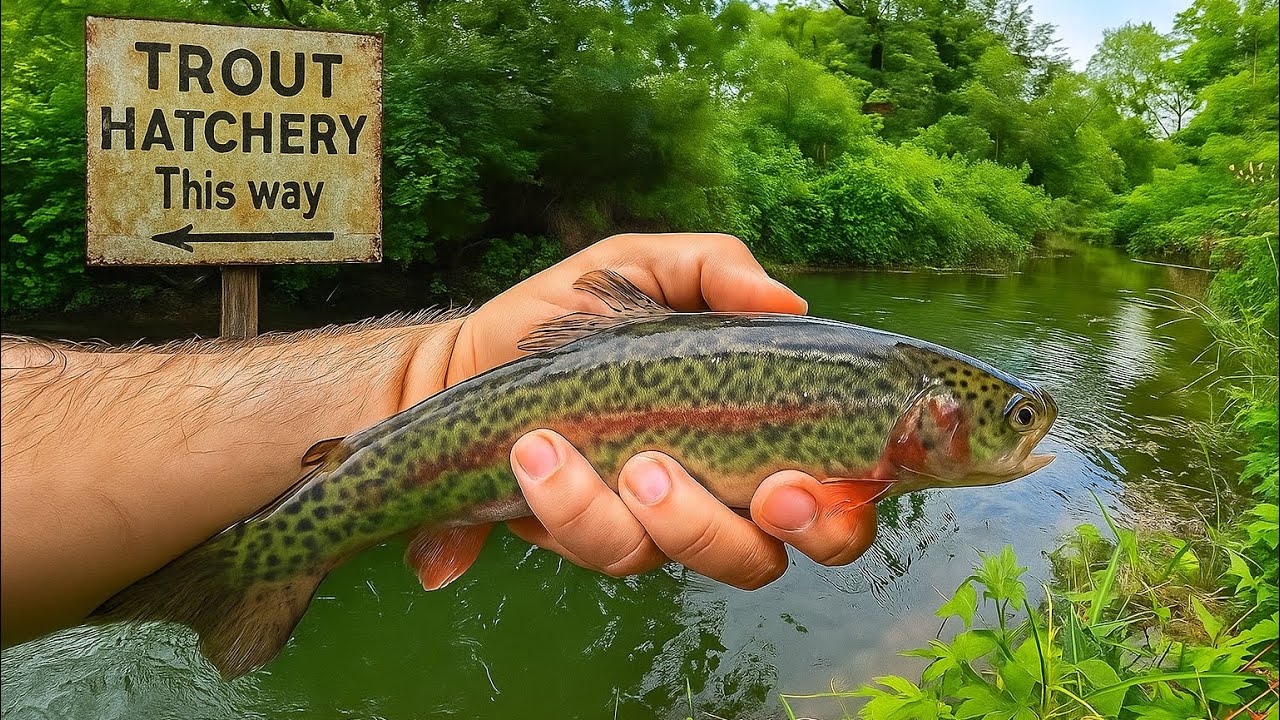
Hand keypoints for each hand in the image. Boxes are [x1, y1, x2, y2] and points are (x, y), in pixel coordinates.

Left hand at [416, 233, 877, 588]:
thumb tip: (790, 301)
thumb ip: (717, 270)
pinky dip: (573, 502)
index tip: (793, 485)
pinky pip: (604, 547)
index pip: (829, 500)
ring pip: (677, 558)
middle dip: (741, 533)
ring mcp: (649, 522)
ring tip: (619, 457)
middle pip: (761, 558)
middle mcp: (711, 491)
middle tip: (727, 495)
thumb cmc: (573, 308)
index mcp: (752, 431)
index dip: (836, 514)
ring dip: (659, 514)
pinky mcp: (589, 535)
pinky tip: (539, 451)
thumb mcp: (644, 267)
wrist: (474, 357)